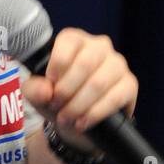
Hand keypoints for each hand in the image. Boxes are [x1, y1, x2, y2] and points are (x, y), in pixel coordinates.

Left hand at [20, 29, 137, 154]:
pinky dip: (95, 114)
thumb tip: (46, 91)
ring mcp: (117, 64)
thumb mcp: (37, 94)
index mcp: (74, 40)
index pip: (68, 43)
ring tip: (66, 118)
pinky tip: (82, 122)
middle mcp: (99, 46)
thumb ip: (34, 89)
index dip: (56, 67)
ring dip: (78, 105)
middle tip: (56, 106)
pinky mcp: (129, 84)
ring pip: (98, 83)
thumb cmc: (56, 99)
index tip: (49, 86)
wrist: (76, 122)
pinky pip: (115, 98)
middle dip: (66, 90)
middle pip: (85, 64)